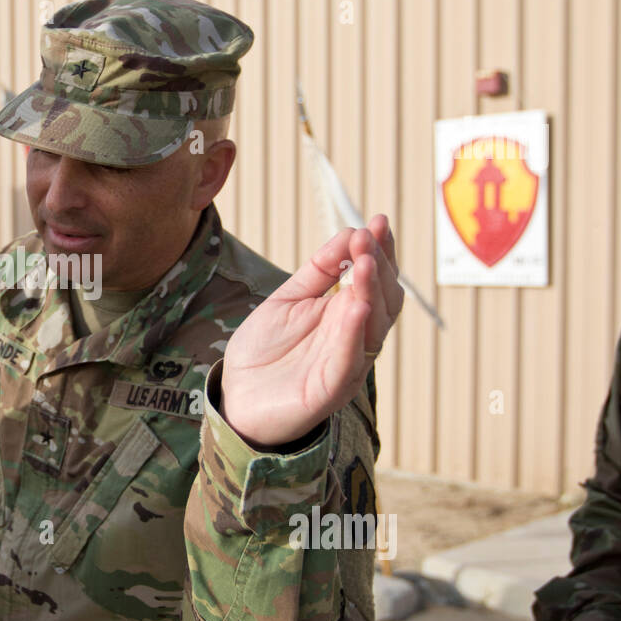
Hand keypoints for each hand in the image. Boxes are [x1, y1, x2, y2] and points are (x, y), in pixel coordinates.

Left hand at [220, 215, 403, 447]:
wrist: (237, 398)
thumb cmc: (264, 351)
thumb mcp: (288, 299)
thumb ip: (319, 269)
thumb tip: (350, 232)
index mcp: (346, 315)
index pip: (376, 279)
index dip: (381, 251)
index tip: (379, 222)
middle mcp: (354, 337)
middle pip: (383, 299)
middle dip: (378, 266)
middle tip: (369, 237)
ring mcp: (346, 363)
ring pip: (372, 326)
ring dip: (372, 291)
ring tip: (366, 262)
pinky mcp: (331, 388)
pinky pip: (349, 358)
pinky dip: (354, 331)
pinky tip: (357, 305)